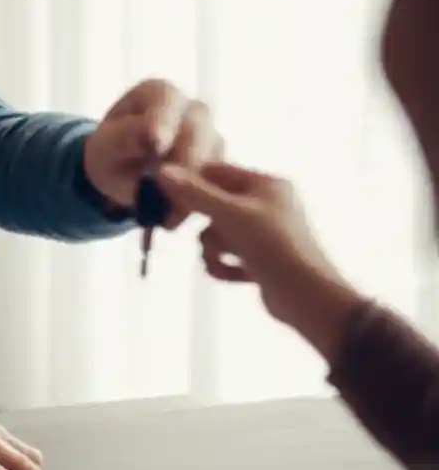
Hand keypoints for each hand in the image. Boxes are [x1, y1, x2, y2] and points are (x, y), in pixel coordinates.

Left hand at [84, 79, 222, 227]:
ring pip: (213, 158)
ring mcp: (208, 135)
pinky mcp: (216, 163)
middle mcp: (190, 109)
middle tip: (163, 189)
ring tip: (167, 216)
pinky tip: (176, 217)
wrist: (120, 175)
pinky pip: (216, 181)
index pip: (167, 105)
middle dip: (182, 164)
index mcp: (159, 93)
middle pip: (198, 131)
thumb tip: (156, 136)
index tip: (156, 146)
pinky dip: (197, 200)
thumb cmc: (109, 153)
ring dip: (192, 189)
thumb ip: (129, 137)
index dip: (164, 124)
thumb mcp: (107, 145)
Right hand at [156, 162, 369, 358]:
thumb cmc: (274, 247)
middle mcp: (267, 205)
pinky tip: (227, 274)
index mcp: (267, 185)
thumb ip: (196, 194)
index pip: (218, 172)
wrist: (308, 298)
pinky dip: (224, 265)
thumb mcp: (231, 215)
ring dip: (212, 249)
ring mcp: (265, 234)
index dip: (191, 185)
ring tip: (217, 261)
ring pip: (219, 233)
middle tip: (177, 231)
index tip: (168, 201)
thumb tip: (162, 171)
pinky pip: (229, 256)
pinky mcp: (262, 260)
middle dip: (203, 225)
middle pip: (215, 205)